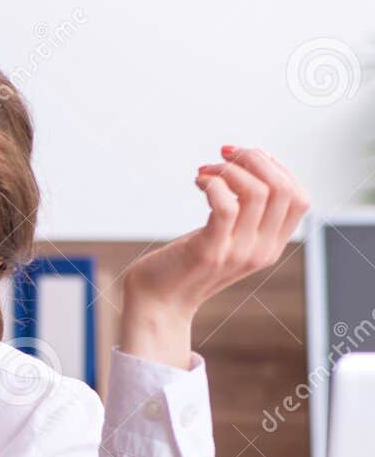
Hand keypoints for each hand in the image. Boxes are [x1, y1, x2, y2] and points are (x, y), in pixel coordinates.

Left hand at [118, 145, 309, 367]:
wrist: (158, 302)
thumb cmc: (185, 263)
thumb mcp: (225, 238)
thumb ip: (244, 214)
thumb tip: (249, 163)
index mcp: (271, 246)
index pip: (299, 198)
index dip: (277, 168)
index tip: (246, 156)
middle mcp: (262, 251)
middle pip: (283, 189)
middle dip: (254, 160)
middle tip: (224, 154)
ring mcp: (238, 252)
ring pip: (257, 192)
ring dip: (229, 169)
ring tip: (205, 171)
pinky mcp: (209, 251)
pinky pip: (226, 206)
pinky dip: (213, 184)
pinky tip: (197, 181)